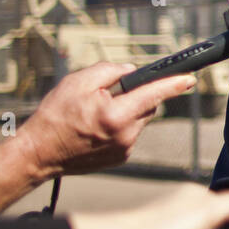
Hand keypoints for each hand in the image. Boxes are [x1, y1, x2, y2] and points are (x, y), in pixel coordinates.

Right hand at [19, 62, 195, 179]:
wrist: (39, 153)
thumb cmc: (55, 116)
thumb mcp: (78, 82)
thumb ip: (110, 71)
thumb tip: (131, 71)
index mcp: (116, 115)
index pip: (153, 94)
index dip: (173, 84)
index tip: (189, 78)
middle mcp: (125, 135)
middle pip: (148, 106)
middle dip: (138, 95)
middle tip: (112, 94)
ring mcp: (124, 149)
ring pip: (140, 120)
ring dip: (128, 111)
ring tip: (98, 113)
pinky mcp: (121, 158)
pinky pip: (131, 133)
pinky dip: (121, 125)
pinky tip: (99, 126)